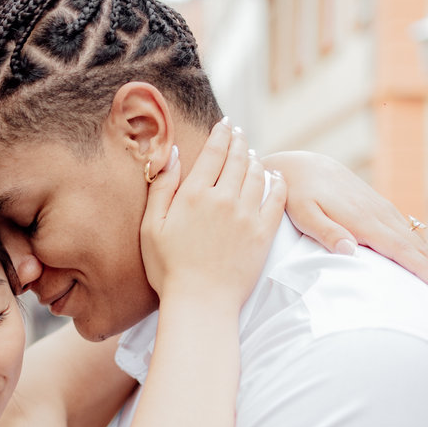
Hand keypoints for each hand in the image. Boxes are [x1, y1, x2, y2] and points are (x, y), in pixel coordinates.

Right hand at [140, 119, 287, 305]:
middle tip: (240, 132)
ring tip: (252, 153)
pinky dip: (277, 182)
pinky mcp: (263, 233)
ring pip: (257, 174)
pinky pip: (277, 198)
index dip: (221, 134)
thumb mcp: (150, 226)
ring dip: (255, 159)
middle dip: (239, 141)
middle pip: (238, 158)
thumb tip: (172, 153)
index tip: (225, 124)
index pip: (213, 152)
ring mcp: (247, 215)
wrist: (200, 302)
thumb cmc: (168, 268)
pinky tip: (274, 177)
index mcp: (194, 194)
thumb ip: (162, 187)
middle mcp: (223, 199)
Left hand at [263, 150, 427, 313]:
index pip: (402, 251)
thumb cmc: (298, 195)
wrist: (302, 168)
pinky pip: (414, 240)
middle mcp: (383, 217)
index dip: (425, 272)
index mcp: (365, 221)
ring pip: (422, 247)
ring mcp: (386, 215)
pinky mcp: (385, 214)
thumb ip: (326, 231)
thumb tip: (350, 251)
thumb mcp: (305, 213)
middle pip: (422, 253)